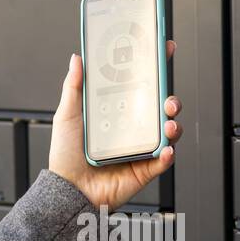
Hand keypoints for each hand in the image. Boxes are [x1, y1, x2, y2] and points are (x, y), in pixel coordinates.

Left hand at [47, 39, 182, 209]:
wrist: (68, 190)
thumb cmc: (66, 156)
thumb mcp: (67, 115)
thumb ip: (74, 87)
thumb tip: (77, 58)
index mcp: (118, 112)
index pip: (140, 86)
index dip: (154, 68)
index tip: (161, 49)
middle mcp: (133, 128)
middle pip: (160, 108)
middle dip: (170, 99)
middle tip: (167, 97)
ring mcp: (141, 148)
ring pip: (167, 132)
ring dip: (173, 124)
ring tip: (167, 124)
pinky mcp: (145, 169)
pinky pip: (163, 160)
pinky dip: (168, 153)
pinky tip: (166, 148)